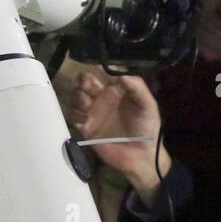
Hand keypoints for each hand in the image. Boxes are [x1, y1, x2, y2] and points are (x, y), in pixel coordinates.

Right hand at [69, 72, 169, 202]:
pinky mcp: (85, 128)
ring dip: (78, 96)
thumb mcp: (147, 105)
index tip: (96, 64)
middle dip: (83, 80)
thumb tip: (121, 72)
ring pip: (76, 96)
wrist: (141, 157)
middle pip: (85, 81)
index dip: (98, 65)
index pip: (104, 71)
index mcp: (117, 89)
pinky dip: (75, 115)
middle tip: (87, 84)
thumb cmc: (147, 128)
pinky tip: (85, 119)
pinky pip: (73, 116)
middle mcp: (102, 97)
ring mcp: (93, 112)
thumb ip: (137, 87)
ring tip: (86, 103)